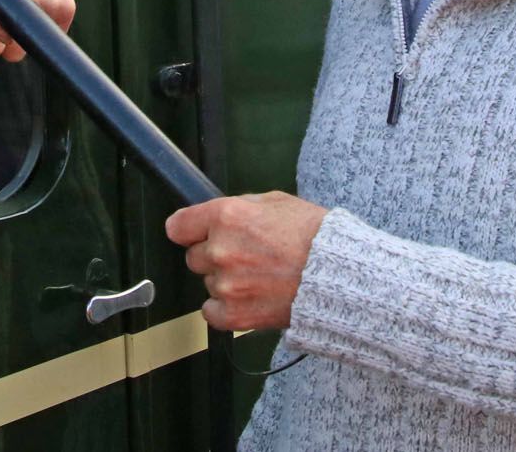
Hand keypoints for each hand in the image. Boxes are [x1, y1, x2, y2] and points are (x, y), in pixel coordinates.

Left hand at [0, 0, 76, 75]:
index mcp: (7, 0)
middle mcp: (33, 2)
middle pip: (18, 51)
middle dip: (8, 43)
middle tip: (4, 19)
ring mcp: (53, 5)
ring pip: (36, 45)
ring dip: (26, 35)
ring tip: (20, 10)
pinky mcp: (68, 7)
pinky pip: (54, 35)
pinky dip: (44, 28)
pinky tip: (35, 9)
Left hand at [165, 192, 326, 331]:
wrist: (337, 276)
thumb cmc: (314, 237)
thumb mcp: (276, 202)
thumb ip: (239, 208)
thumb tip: (216, 215)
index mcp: (227, 217)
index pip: (178, 226)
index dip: (188, 229)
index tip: (191, 233)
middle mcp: (221, 250)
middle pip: (194, 256)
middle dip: (214, 254)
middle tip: (245, 255)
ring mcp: (226, 285)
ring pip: (207, 282)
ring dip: (225, 280)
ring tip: (258, 276)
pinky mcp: (234, 314)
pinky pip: (211, 311)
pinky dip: (225, 307)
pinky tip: (249, 297)